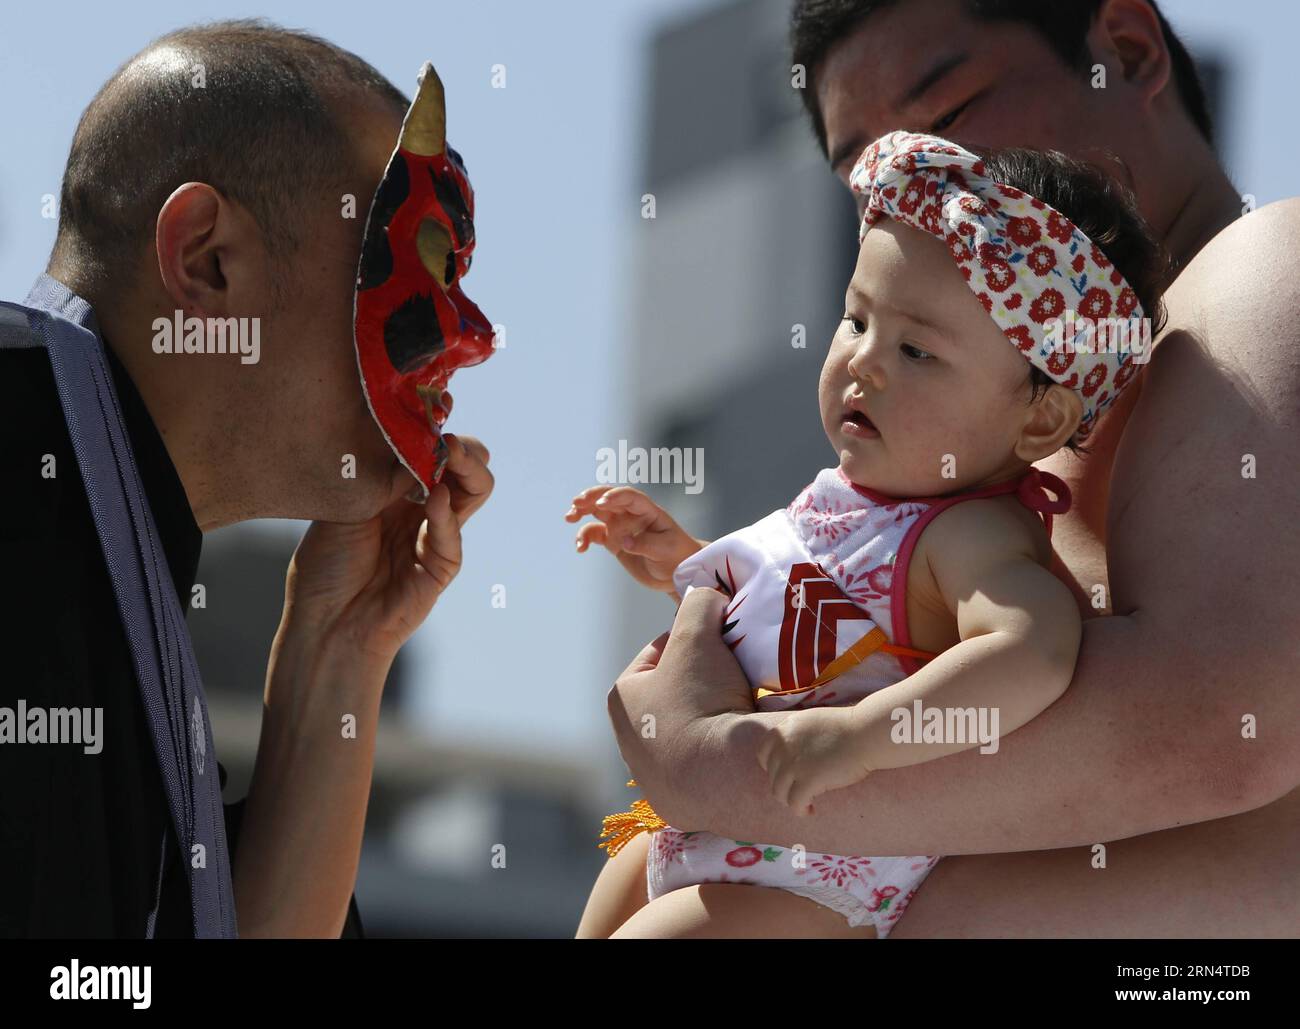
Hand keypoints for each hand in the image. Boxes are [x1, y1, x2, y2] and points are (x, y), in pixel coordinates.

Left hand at [280, 433, 493, 668]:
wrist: (324, 624)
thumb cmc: (324, 567)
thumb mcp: (348, 505)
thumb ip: (384, 475)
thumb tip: (418, 439)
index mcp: (396, 489)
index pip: (430, 450)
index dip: (437, 427)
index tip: (439, 403)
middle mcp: (421, 506)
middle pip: (463, 465)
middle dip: (461, 445)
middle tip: (446, 435)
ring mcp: (436, 534)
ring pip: (475, 490)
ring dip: (467, 468)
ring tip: (451, 454)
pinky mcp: (442, 566)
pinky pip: (454, 534)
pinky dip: (446, 514)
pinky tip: (433, 500)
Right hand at [566, 485, 704, 593]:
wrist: (675, 572)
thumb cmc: (677, 556)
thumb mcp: (666, 550)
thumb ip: (646, 545)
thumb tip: (623, 541)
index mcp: (648, 511)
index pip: (630, 497)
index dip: (614, 496)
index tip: (600, 503)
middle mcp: (631, 514)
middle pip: (608, 498)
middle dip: (591, 497)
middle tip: (576, 502)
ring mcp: (620, 526)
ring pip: (596, 511)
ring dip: (581, 511)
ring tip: (569, 517)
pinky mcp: (613, 540)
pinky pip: (594, 534)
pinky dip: (584, 537)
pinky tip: (580, 548)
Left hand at [606, 587, 755, 826]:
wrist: (729, 778)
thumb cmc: (703, 698)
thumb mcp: (699, 633)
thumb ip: (700, 602)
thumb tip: (709, 595)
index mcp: (622, 698)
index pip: (663, 651)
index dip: (696, 639)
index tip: (723, 641)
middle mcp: (628, 741)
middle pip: (676, 693)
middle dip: (704, 681)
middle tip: (738, 674)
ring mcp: (652, 778)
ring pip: (689, 731)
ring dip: (713, 718)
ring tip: (743, 709)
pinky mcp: (680, 806)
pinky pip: (704, 767)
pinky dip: (720, 753)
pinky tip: (741, 745)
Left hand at [756, 705, 874, 815]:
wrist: (866, 733)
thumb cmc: (848, 728)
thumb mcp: (812, 722)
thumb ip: (797, 736)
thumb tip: (791, 755)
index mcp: (784, 729)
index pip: (763, 754)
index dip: (772, 768)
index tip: (786, 776)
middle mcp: (783, 745)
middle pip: (772, 775)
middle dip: (785, 786)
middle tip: (801, 792)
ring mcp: (793, 763)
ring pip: (779, 792)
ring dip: (791, 800)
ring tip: (805, 804)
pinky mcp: (807, 780)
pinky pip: (794, 803)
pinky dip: (801, 810)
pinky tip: (811, 810)